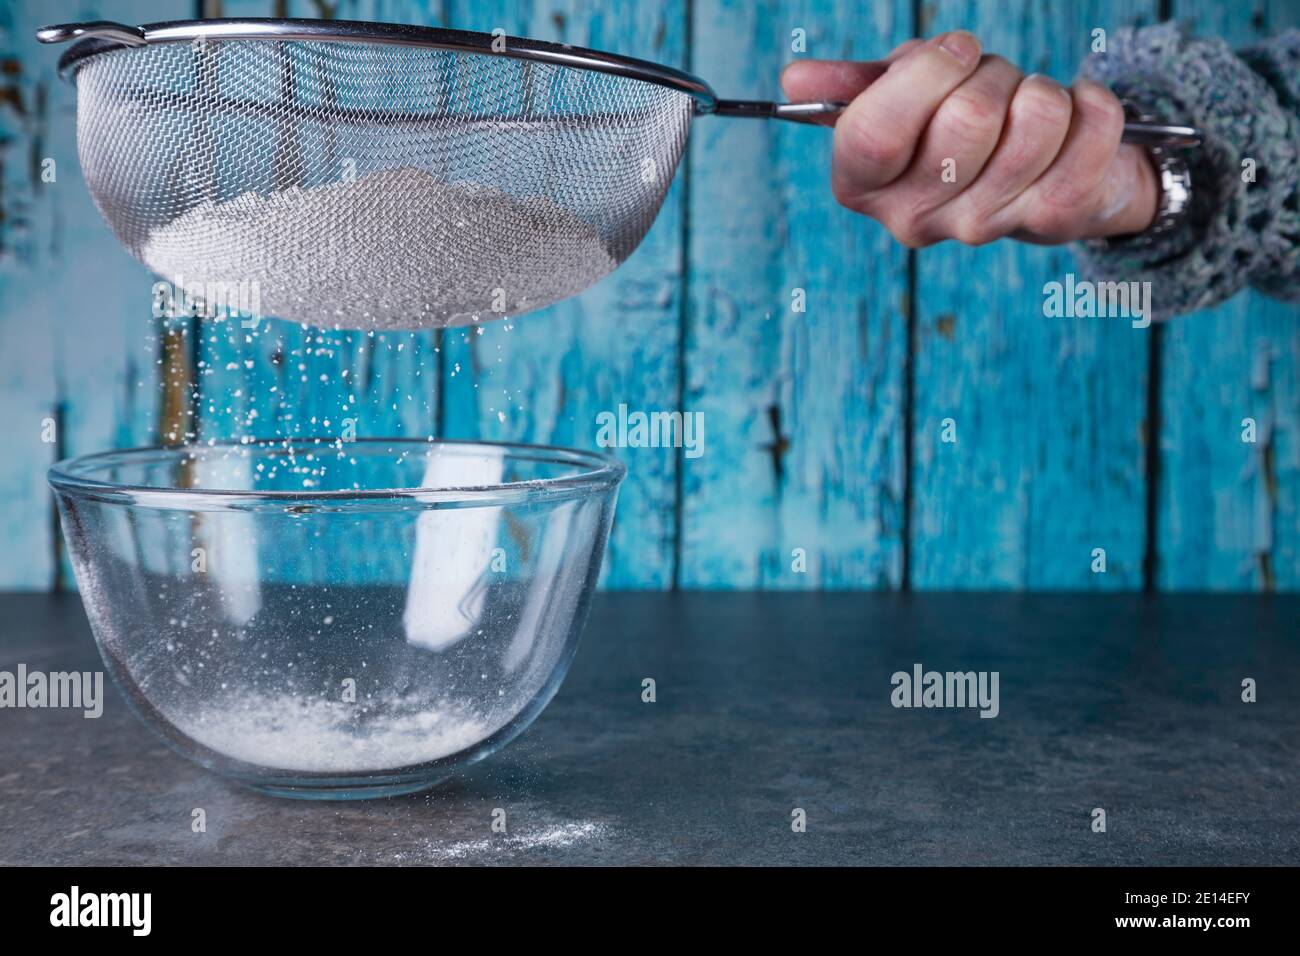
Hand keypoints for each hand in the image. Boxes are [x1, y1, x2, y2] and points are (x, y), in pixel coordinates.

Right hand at [780, 31, 1158, 246]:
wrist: (1037, 174)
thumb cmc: (953, 124)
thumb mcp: (897, 97)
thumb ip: (852, 87)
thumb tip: (795, 80)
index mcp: (862, 185)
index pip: (874, 132)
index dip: (923, 74)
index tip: (954, 52)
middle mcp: (914, 219)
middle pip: (966, 118)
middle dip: (990, 74)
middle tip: (990, 84)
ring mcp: (984, 227)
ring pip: (1034, 118)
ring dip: (1040, 88)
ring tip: (1026, 106)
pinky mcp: (1052, 221)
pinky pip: (1089, 131)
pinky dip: (1092, 103)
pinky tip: (1073, 115)